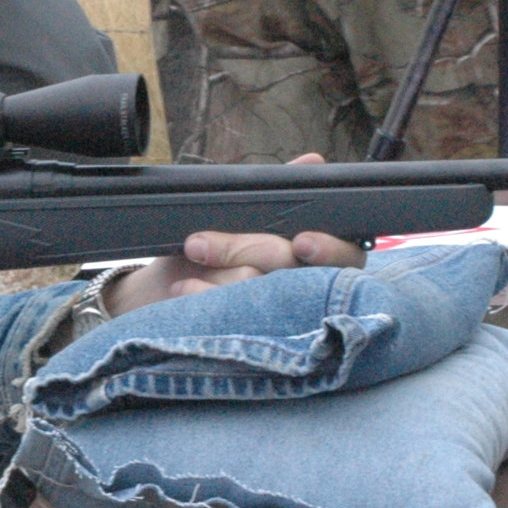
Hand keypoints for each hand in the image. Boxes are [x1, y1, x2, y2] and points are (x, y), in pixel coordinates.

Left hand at [103, 154, 366, 314]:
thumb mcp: (241, 218)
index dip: (329, 248)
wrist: (162, 293)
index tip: (302, 242)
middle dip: (243, 248)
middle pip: (292, 268)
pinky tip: (186, 289)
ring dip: (217, 272)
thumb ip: (279, 195)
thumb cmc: (213, 253)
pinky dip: (203, 296)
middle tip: (200, 244)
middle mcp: (306, 296)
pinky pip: (233, 318)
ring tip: (192, 260)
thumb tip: (313, 162)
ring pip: (260, 290)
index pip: (346, 255)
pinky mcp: (247, 345)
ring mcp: (278, 324)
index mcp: (319, 261)